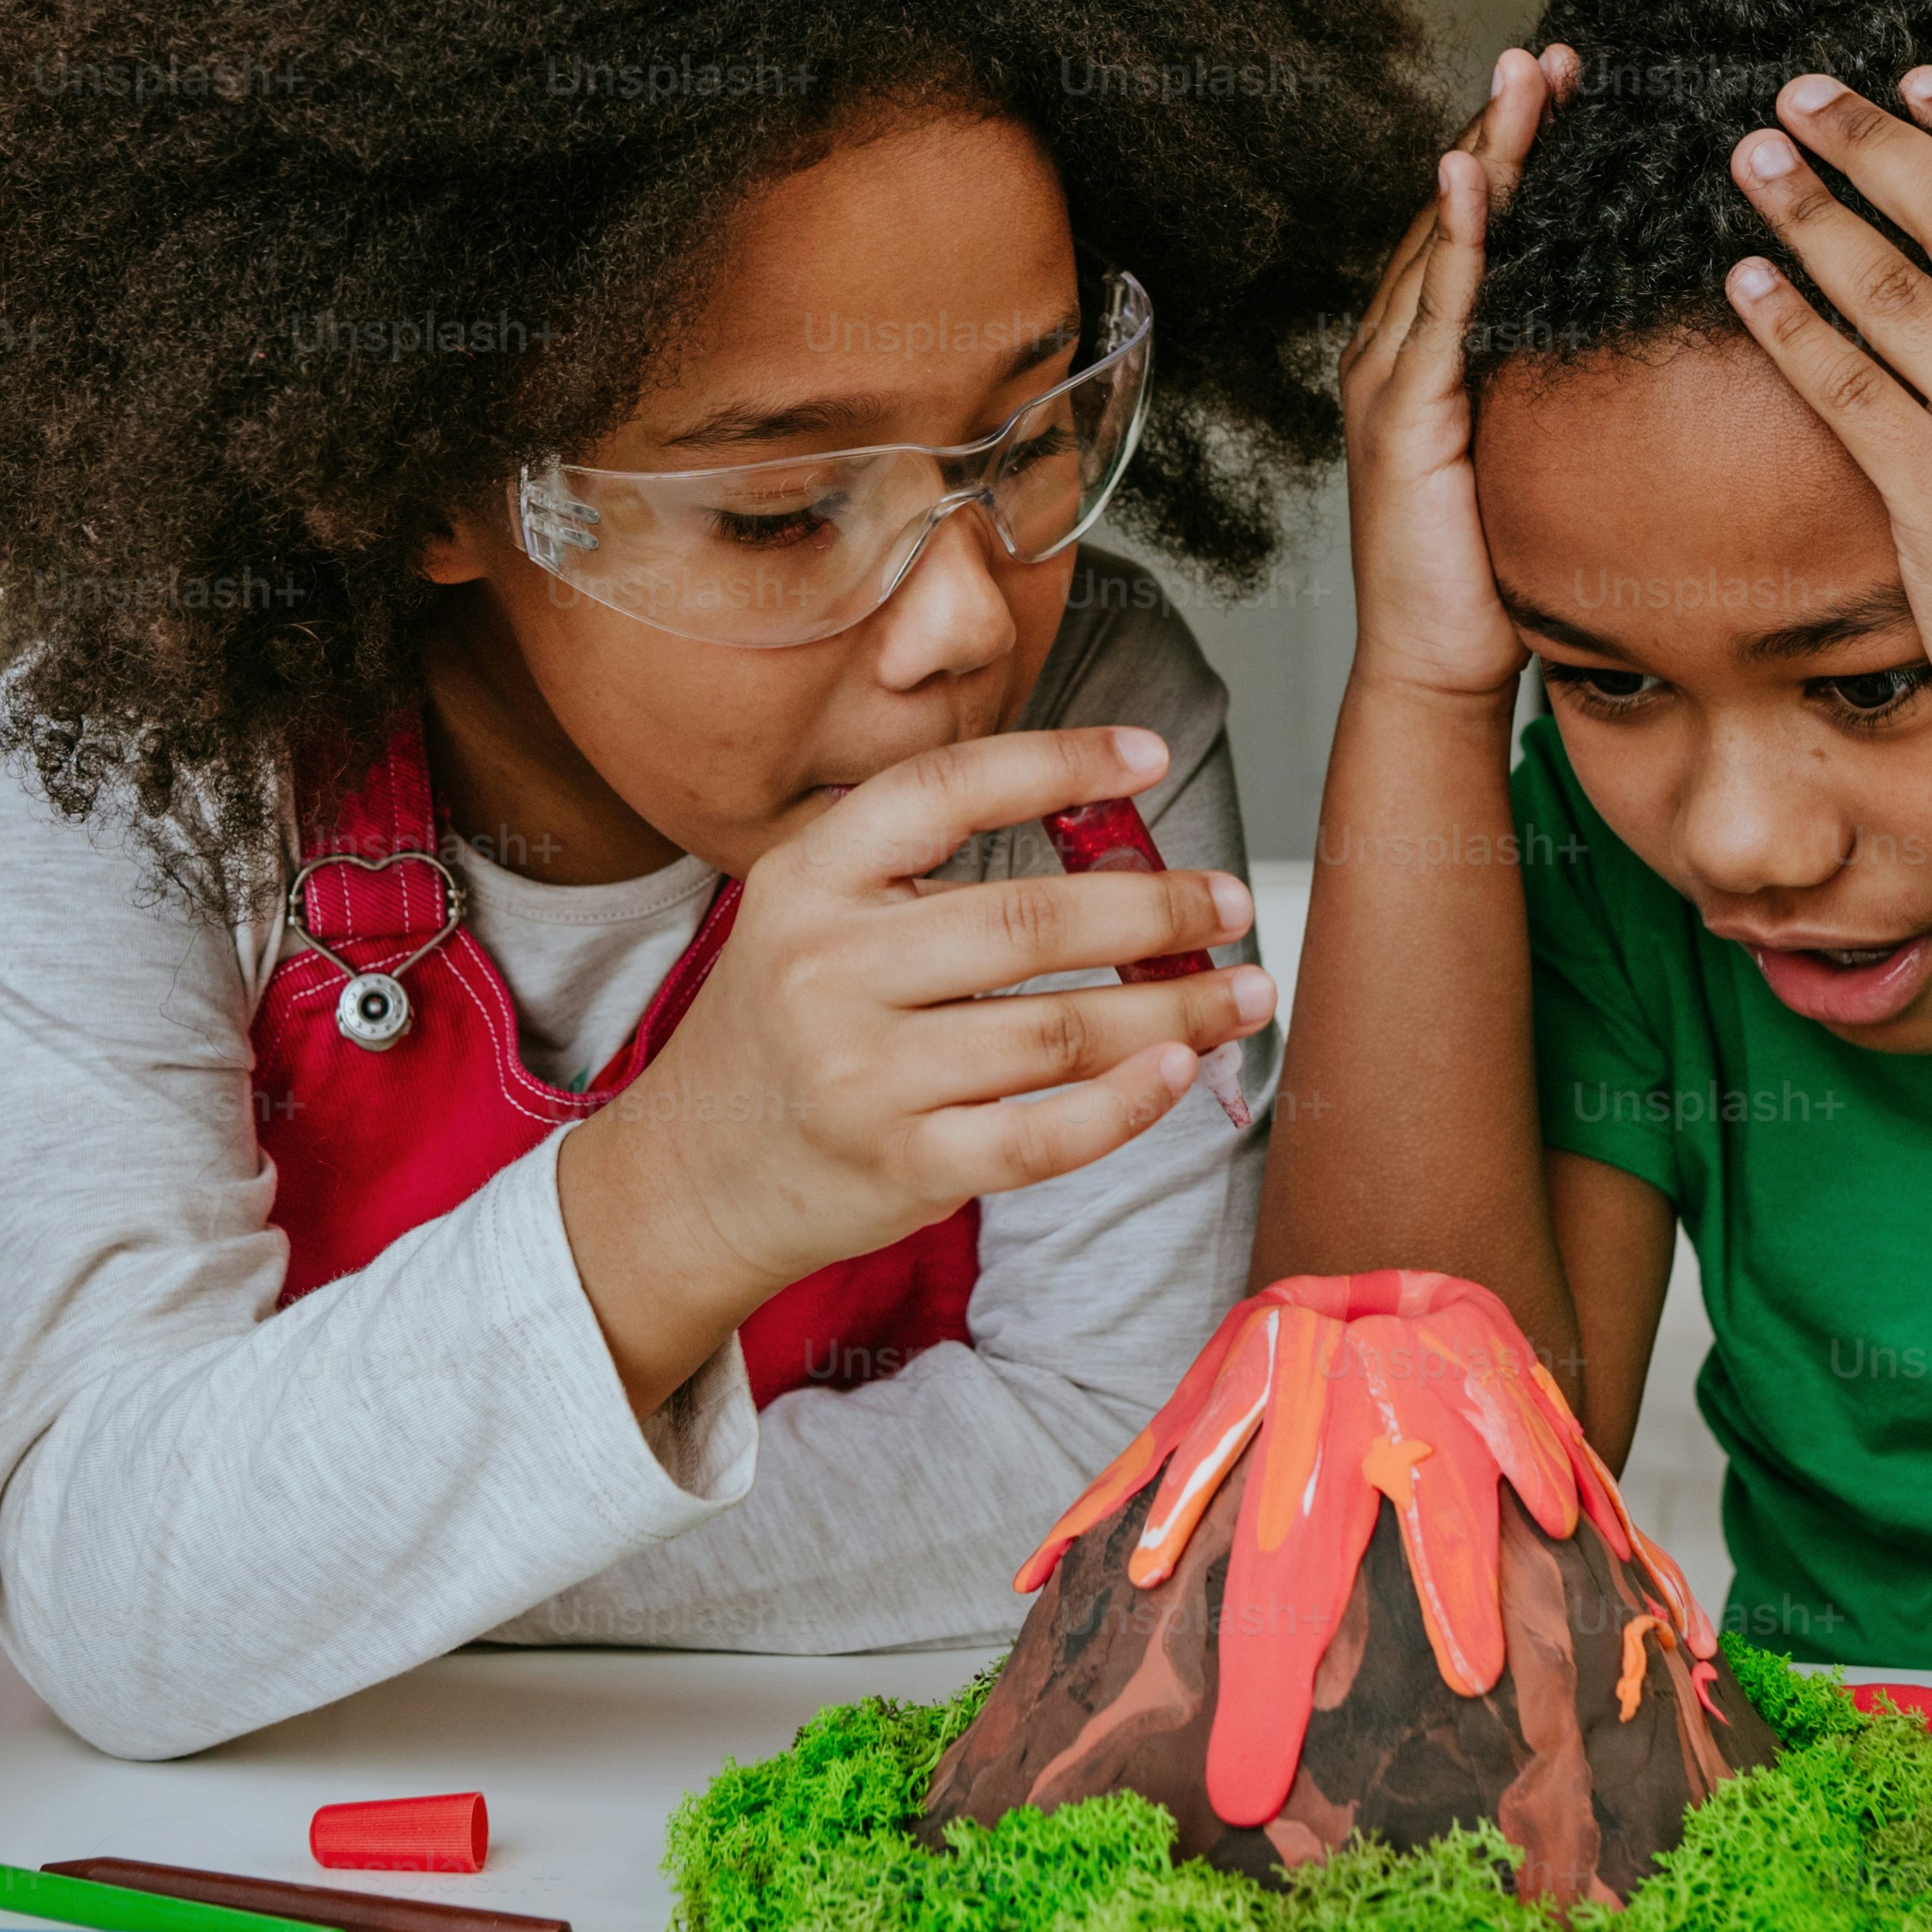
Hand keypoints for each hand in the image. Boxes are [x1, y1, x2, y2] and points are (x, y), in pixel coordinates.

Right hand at [559, 727, 1274, 1349]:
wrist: (690, 1175)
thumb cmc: (782, 1029)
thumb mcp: (809, 918)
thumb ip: (918, 873)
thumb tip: (1106, 836)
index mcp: (808, 879)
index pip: (944, 792)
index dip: (1056, 762)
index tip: (1149, 756)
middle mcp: (827, 968)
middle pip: (1028, 922)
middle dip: (1157, 908)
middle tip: (1231, 901)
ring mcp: (862, 1075)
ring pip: (1056, 1032)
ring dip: (1174, 1010)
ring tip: (1241, 992)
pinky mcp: (901, 1166)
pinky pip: (1043, 1134)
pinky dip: (1126, 1104)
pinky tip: (1180, 1073)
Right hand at [1336, 45, 1571, 705]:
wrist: (1437, 665)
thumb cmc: (1494, 579)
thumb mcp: (1542, 463)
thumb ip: (1566, 400)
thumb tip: (1648, 351)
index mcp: (1427, 358)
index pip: (1475, 231)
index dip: (1515, 154)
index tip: (1563, 86)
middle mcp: (1394, 351)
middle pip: (1454, 213)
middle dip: (1500, 127)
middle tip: (1550, 52)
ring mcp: (1388, 378)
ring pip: (1444, 241)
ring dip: (1485, 153)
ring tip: (1526, 80)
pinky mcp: (1403, 415)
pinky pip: (1438, 309)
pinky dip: (1458, 239)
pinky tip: (1477, 176)